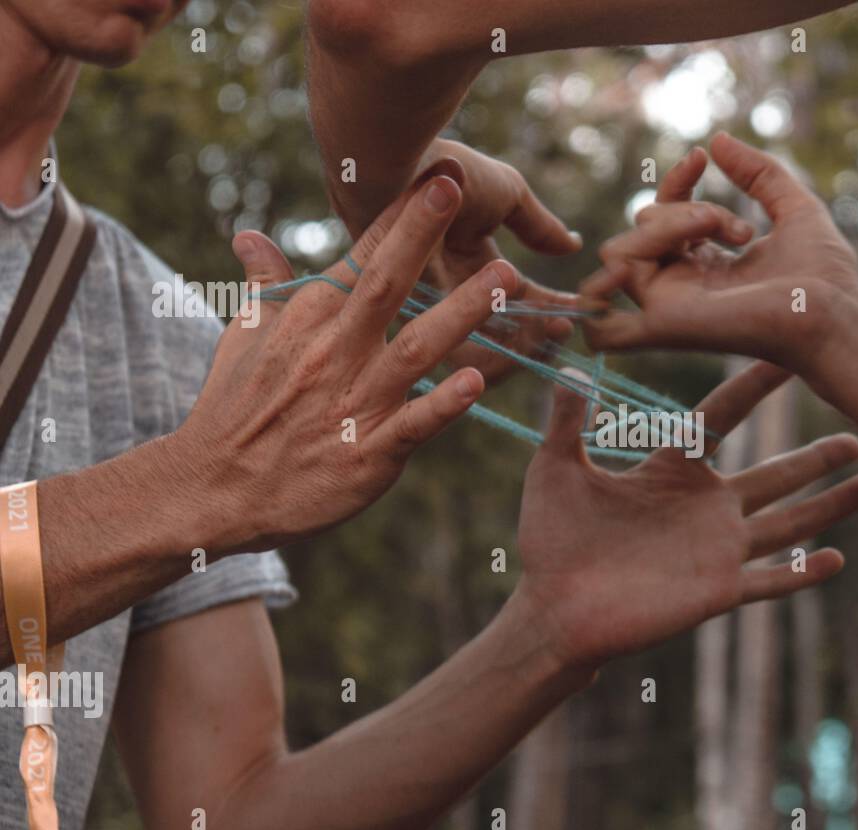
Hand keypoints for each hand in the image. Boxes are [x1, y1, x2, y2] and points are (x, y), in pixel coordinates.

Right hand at [174, 170, 516, 556]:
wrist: (212, 489)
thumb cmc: (235, 408)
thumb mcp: (245, 338)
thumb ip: (266, 285)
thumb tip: (251, 235)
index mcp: (309, 319)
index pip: (361, 256)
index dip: (400, 214)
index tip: (436, 173)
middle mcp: (334, 352)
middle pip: (384, 284)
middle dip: (420, 234)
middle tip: (457, 187)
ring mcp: (354, 402)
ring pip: (416, 349)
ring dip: (461, 311)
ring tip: (506, 277)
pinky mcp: (369, 453)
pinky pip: (414, 424)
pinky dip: (443, 404)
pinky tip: (476, 382)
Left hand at [351, 139, 590, 384]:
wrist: (394, 168)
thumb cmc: (443, 172)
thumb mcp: (506, 195)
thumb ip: (538, 225)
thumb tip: (574, 245)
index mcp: (466, 262)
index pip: (513, 297)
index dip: (548, 304)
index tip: (582, 307)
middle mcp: (448, 293)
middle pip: (500, 331)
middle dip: (540, 331)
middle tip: (569, 326)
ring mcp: (432, 314)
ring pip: (485, 350)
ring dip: (527, 344)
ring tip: (556, 329)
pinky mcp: (417, 331)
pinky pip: (463, 361)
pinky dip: (502, 355)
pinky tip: (530, 338)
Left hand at [512, 362, 857, 670]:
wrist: (555, 609)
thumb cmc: (553, 539)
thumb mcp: (556, 470)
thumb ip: (565, 421)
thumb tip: (571, 367)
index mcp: (672, 470)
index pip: (723, 418)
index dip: (754, 387)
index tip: (789, 356)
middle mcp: (705, 505)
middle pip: (775, 474)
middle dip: (817, 456)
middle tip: (857, 434)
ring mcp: (717, 548)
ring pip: (788, 522)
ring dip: (829, 505)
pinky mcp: (719, 589)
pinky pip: (771, 579)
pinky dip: (803, 572)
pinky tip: (836, 558)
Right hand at [580, 132, 857, 384]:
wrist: (832, 313)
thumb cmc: (824, 275)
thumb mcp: (794, 207)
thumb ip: (759, 172)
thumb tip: (716, 140)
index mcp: (708, 267)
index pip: (666, 216)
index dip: (678, 180)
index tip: (702, 157)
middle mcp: (683, 288)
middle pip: (644, 225)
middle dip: (685, 208)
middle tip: (737, 226)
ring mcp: (669, 308)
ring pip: (622, 249)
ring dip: (667, 224)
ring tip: (716, 228)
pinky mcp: (663, 326)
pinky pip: (607, 309)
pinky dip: (609, 280)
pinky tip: (649, 257)